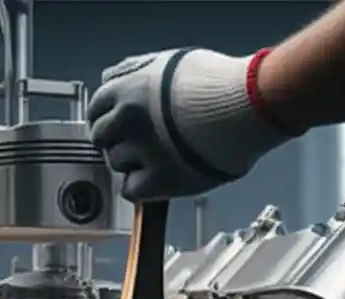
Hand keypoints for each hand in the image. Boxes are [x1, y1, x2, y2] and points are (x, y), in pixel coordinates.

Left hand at [87, 48, 298, 201]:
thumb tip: (112, 77)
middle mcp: (129, 120)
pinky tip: (157, 176)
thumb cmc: (218, 82)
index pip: (96, 107)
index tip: (113, 125)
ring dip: (132, 162)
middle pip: (101, 138)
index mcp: (129, 89)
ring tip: (159, 155)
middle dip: (115, 140)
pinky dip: (141, 186)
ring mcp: (142, 150)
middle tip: (136, 142)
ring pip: (117, 164)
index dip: (105, 117)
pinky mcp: (159, 179)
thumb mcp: (172, 62)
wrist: (248, 107)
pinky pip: (131, 190)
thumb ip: (137, 71)